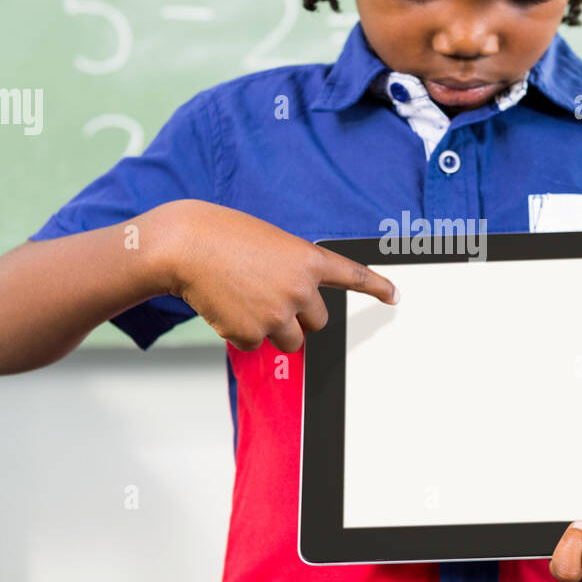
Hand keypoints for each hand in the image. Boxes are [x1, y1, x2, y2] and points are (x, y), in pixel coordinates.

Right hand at [151, 199, 397, 351]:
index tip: (395, 297)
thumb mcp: (270, 243)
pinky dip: (241, 331)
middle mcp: (301, 290)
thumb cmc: (222, 237)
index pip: (354, 277)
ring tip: (244, 299)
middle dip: (299, 316)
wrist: (185, 246)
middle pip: (318, 322)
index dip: (378, 288)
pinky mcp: (253, 334)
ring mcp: (278, 315)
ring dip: (272, 328)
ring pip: (289, 340)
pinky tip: (226, 305)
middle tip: (269, 296)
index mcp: (309, 260)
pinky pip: (255, 344)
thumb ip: (292, 271)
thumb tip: (294, 310)